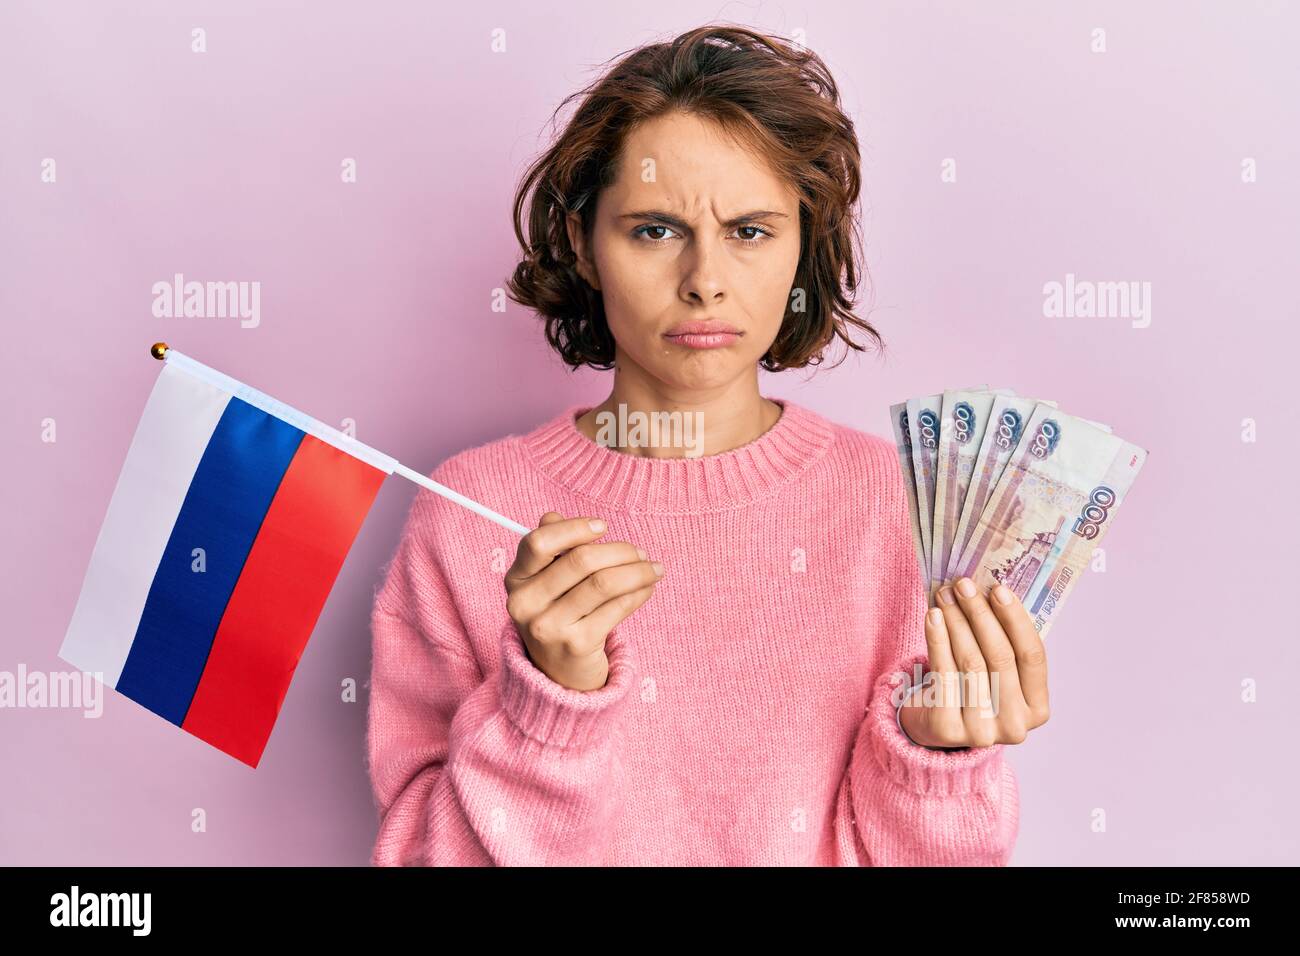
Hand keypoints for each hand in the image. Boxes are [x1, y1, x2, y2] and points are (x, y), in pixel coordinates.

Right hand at [504, 512, 662, 690]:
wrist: (559, 674)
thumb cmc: (558, 614)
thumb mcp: (545, 582)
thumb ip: (550, 548)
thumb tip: (553, 517)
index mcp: (516, 580)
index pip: (539, 542)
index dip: (575, 529)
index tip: (603, 527)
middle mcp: (526, 604)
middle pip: (580, 560)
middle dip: (619, 551)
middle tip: (641, 553)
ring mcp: (549, 627)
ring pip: (604, 583)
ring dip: (637, 571)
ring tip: (653, 568)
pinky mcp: (576, 645)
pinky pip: (617, 608)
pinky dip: (638, 593)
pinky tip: (646, 589)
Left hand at [898, 576, 1049, 748]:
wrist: (933, 724)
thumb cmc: (970, 687)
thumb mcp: (995, 673)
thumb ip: (1002, 642)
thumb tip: (989, 591)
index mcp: (1037, 709)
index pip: (1032, 656)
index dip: (1015, 620)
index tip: (998, 589)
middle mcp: (1015, 725)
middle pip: (1000, 657)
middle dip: (981, 615)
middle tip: (964, 585)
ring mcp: (982, 732)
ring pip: (970, 662)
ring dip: (956, 622)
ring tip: (945, 596)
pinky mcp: (947, 729)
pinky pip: (943, 673)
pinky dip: (937, 639)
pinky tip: (932, 617)